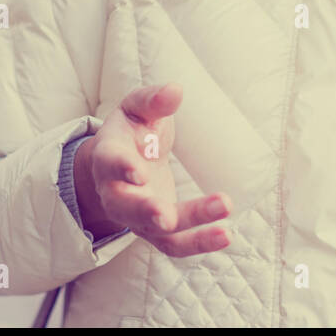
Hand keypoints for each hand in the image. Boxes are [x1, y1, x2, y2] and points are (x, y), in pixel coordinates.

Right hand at [76, 82, 232, 256]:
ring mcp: (136, 217)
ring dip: (190, 234)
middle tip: (167, 216)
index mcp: (109, 157)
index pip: (110, 163)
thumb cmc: (131, 132)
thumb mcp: (136, 109)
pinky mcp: (157, 230)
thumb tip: (175, 91)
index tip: (139, 172)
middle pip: (127, 208)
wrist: (120, 165)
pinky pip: (175, 245)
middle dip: (146, 213)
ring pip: (158, 232)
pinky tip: (226, 235)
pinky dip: (200, 243)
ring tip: (224, 230)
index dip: (122, 168)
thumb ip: (152, 100)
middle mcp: (117, 193)